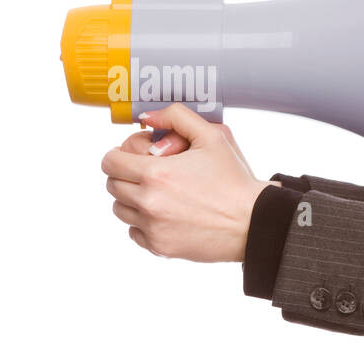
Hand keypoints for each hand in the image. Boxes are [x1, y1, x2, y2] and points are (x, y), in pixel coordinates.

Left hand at [101, 102, 278, 262]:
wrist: (253, 222)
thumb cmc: (235, 180)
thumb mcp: (213, 137)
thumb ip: (177, 117)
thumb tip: (147, 117)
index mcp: (156, 173)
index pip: (110, 161)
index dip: (119, 155)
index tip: (133, 157)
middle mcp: (149, 202)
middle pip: (112, 185)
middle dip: (126, 175)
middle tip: (148, 174)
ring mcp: (153, 227)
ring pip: (120, 209)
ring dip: (132, 200)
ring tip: (158, 195)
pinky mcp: (160, 246)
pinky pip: (134, 232)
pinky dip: (143, 224)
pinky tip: (165, 215)